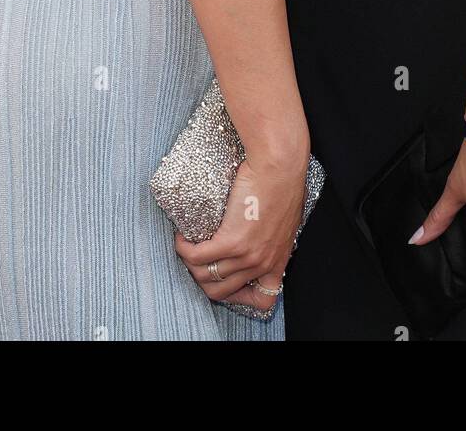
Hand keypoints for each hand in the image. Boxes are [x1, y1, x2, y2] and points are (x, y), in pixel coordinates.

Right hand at [174, 153, 307, 314]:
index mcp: (278, 260)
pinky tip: (182, 237)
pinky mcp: (232, 241)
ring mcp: (248, 255)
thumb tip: (256, 235)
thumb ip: (271, 235)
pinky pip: (198, 256)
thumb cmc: (283, 182)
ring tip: (185, 246)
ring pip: (206, 276)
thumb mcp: (283, 219)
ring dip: (189, 264)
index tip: (225, 278)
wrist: (279, 166)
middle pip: (223, 291)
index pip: (263, 300)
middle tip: (195, 260)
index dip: (240, 296)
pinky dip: (184, 249)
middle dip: (202, 280)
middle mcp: (263, 264)